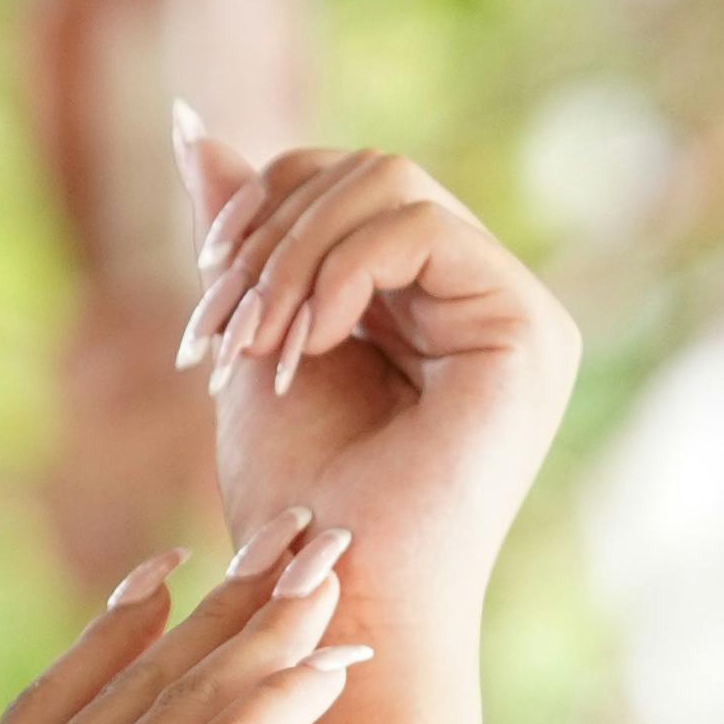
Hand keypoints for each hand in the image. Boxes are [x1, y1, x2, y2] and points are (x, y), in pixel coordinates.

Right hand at [0, 508, 363, 723]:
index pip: (55, 698)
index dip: (117, 632)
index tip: (162, 576)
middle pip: (137, 674)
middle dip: (223, 600)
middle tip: (286, 535)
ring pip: (192, 692)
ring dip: (273, 625)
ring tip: (333, 571)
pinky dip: (289, 692)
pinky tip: (337, 659)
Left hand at [172, 121, 577, 633]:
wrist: (334, 599)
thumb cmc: (297, 506)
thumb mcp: (251, 341)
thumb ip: (241, 237)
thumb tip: (195, 124)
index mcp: (427, 298)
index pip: (343, 184)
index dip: (258, 220)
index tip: (205, 318)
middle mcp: (482, 296)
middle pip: (367, 169)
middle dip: (267, 238)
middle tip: (219, 337)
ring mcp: (515, 310)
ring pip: (391, 182)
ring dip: (292, 257)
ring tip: (256, 348)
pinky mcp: (528, 330)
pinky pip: (422, 227)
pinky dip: (339, 272)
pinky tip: (308, 347)